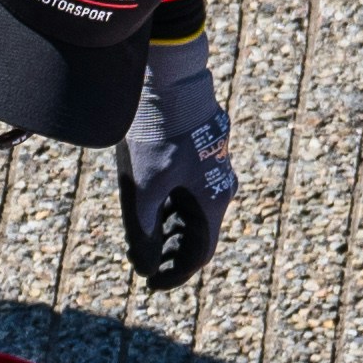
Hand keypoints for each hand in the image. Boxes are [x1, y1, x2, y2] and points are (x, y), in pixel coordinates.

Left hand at [120, 38, 233, 289]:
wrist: (169, 77)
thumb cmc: (157, 133)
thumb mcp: (143, 190)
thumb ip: (143, 234)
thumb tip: (144, 269)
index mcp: (213, 200)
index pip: (200, 255)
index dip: (175, 275)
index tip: (151, 285)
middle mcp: (221, 185)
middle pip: (198, 234)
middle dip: (170, 253)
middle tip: (141, 260)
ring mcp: (214, 166)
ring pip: (193, 210)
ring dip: (169, 229)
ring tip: (142, 236)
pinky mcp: (202, 150)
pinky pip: (190, 188)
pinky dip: (171, 204)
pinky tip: (149, 203)